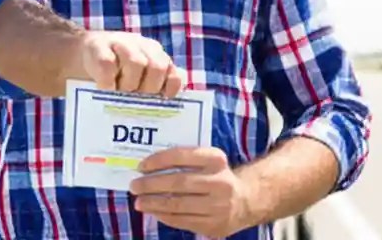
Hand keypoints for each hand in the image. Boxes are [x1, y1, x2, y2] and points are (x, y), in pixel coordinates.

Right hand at [74, 31, 183, 95]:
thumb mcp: (139, 75)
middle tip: (136, 95)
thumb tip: (178, 93)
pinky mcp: (98, 46)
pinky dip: (108, 81)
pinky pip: (108, 65)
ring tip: (119, 91)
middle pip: (157, 66)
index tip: (162, 99)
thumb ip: (159, 81)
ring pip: (136, 63)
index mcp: (155, 54)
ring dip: (129, 83)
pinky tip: (105, 87)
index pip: (172, 71)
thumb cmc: (114, 72)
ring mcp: (120, 43)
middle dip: (149, 87)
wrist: (81, 53)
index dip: (170, 87)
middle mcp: (141, 45)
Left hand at [129, 147, 255, 237]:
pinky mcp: (215, 225)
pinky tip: (153, 211)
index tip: (141, 166)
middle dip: (151, 184)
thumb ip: (185, 160)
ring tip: (139, 202)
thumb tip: (147, 168)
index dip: (158, 161)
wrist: (247, 200)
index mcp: (216, 160)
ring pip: (178, 204)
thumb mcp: (208, 161)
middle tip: (134, 185)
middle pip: (178, 182)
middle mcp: (220, 182)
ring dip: (153, 203)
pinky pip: (183, 220)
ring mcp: (219, 206)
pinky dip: (164, 216)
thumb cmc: (217, 176)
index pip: (181, 156)